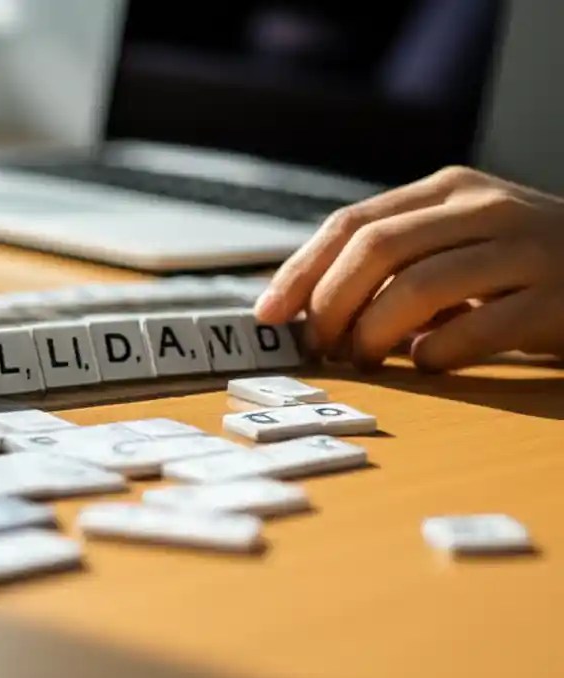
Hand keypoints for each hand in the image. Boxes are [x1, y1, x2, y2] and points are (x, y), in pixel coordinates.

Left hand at [254, 165, 563, 371]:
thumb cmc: (526, 269)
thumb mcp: (459, 245)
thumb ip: (394, 264)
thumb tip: (304, 310)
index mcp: (449, 190)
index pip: (352, 223)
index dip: (300, 271)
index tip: (267, 315)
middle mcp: (486, 208)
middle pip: (377, 249)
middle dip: (330, 304)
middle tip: (316, 347)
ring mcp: (527, 250)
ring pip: (421, 286)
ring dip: (374, 332)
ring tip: (363, 359)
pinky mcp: (560, 299)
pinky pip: (480, 328)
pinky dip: (438, 353)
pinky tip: (425, 364)